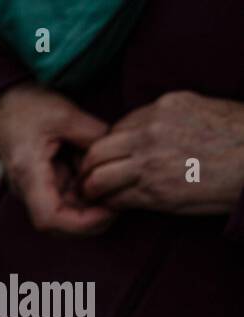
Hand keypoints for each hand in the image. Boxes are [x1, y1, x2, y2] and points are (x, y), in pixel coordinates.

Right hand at [0, 83, 113, 235]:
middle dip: (91, 221)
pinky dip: (84, 196)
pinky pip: (65, 202)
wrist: (2, 105)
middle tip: (119, 203)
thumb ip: (94, 136)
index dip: (82, 224)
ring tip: (108, 185)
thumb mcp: (66, 115)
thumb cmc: (27, 108)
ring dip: (89, 207)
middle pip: (58, 226)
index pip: (50, 219)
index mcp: (29, 174)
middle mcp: (27, 189)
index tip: (109, 211)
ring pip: (64, 216)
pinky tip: (97, 179)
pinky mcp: (41, 186)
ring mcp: (33, 191)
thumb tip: (118, 155)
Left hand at [79, 91, 243, 215]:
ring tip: (94, 196)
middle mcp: (151, 131)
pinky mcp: (155, 190)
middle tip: (88, 178)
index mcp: (164, 107)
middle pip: (98, 150)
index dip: (109, 146)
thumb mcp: (203, 111)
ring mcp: (150, 161)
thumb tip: (144, 131)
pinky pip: (117, 199)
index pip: (117, 126)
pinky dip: (109, 205)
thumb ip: (169, 119)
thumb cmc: (239, 138)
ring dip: (92, 189)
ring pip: (98, 176)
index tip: (109, 158)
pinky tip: (113, 207)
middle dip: (88, 166)